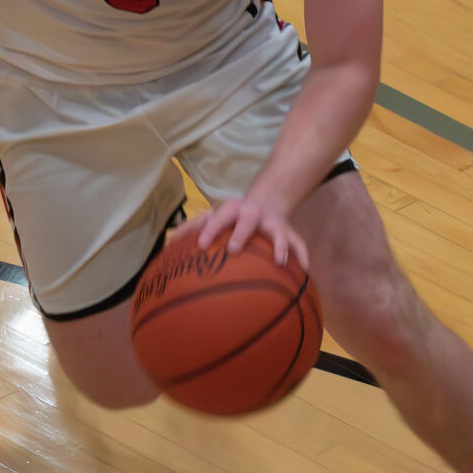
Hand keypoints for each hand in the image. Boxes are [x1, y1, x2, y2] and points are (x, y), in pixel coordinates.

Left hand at [183, 195, 309, 271]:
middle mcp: (253, 213)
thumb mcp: (215, 217)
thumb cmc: (232, 216)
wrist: (267, 199)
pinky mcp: (290, 231)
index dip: (210, 229)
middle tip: (233, 249)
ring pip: (279, 232)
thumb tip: (167, 246)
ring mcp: (273, 222)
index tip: (201, 245)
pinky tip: (305, 273)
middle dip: (240, 232)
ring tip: (280, 262)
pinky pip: (299, 245)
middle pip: (246, 219)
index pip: (218, 217)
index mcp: (232, 210)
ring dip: (280, 245)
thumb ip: (192, 230)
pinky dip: (302, 257)